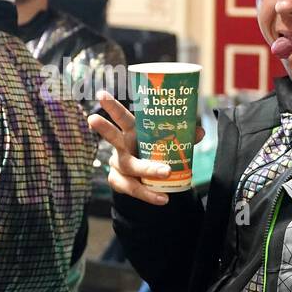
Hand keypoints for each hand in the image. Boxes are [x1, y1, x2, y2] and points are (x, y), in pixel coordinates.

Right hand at [87, 90, 203, 205]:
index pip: (121, 117)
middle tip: (92, 118)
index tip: (101, 93)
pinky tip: (162, 198)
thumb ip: (181, 139)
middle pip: (111, 137)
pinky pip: (133, 188)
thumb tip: (199, 131)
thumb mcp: (165, 145)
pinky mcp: (119, 183)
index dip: (112, 106)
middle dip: (103, 127)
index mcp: (131, 133)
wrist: (145, 181)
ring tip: (166, 172)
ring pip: (129, 167)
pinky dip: (149, 193)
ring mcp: (117, 166)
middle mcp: (120, 147)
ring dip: (147, 169)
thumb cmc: (152, 155)